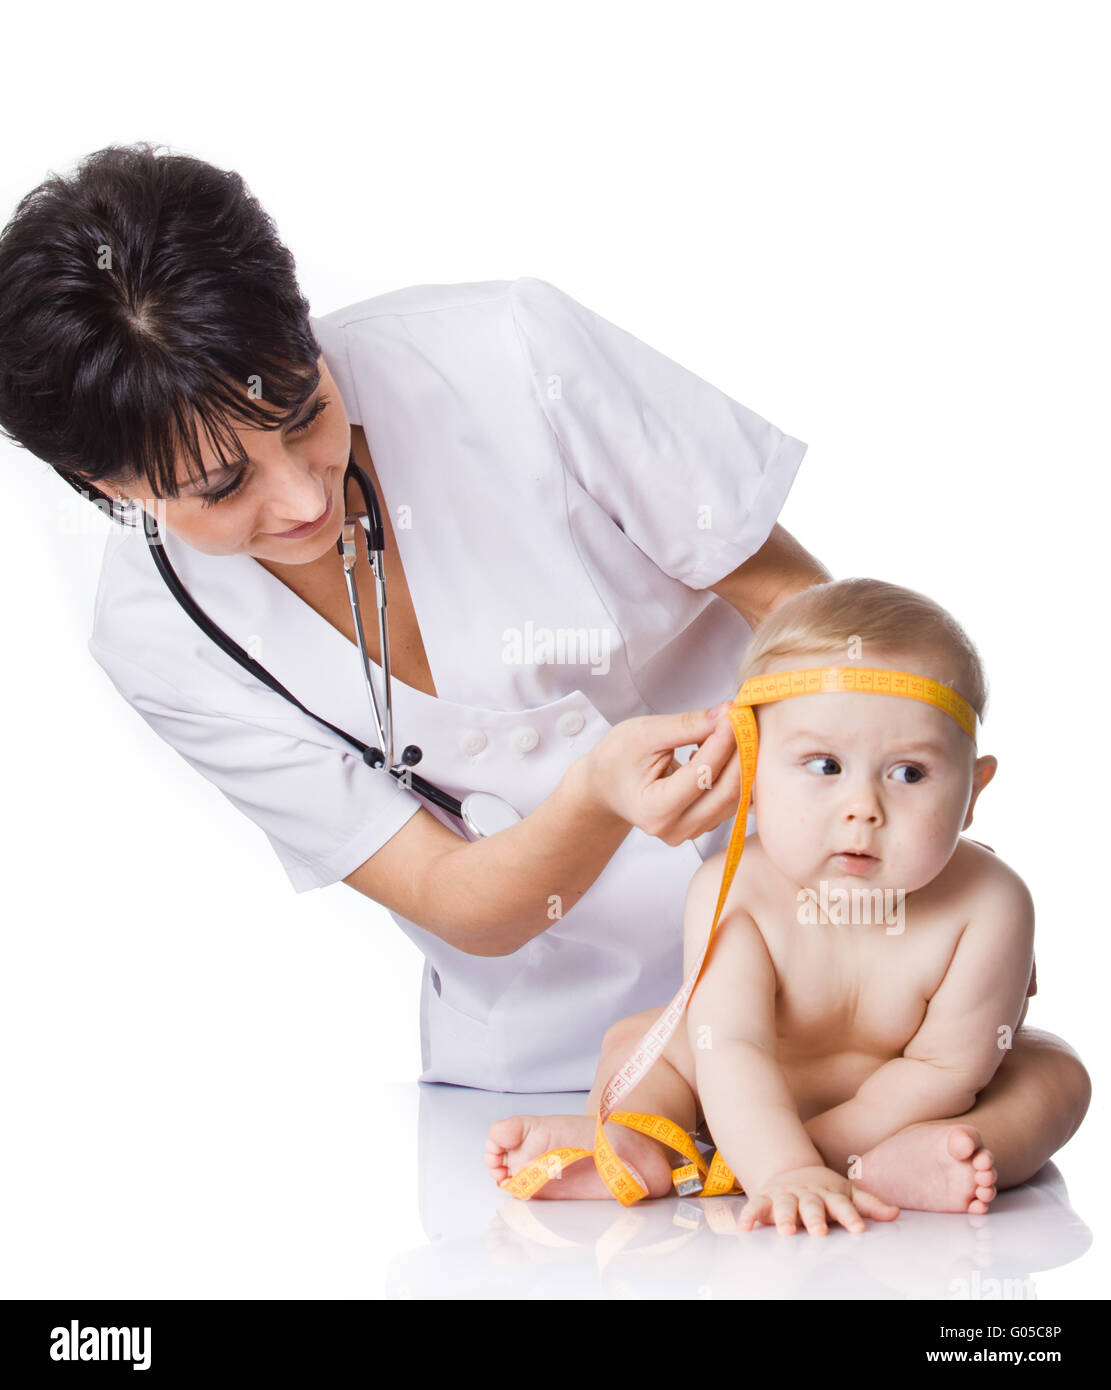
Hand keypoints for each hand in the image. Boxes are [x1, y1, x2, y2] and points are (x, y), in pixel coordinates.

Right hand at [580, 705, 740, 844]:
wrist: (605, 785)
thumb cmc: (617, 758)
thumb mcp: (644, 734)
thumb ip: (687, 725)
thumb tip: (728, 712)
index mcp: (655, 810)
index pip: (703, 775)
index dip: (723, 742)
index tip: (736, 713)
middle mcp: (676, 829)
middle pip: (727, 791)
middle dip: (742, 752)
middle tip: (747, 717)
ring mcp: (691, 832)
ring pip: (735, 797)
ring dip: (742, 761)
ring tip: (736, 729)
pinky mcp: (703, 825)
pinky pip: (731, 800)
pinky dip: (735, 772)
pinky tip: (725, 749)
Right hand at [738, 1164, 899, 1235]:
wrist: (790, 1170)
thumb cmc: (823, 1190)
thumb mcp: (847, 1193)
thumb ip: (869, 1204)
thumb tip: (896, 1213)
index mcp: (828, 1193)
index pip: (842, 1205)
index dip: (851, 1216)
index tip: (859, 1229)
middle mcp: (807, 1193)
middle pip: (812, 1205)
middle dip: (814, 1218)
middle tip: (819, 1231)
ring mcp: (785, 1195)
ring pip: (785, 1205)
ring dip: (784, 1217)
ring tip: (786, 1231)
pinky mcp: (766, 1198)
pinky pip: (756, 1205)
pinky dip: (749, 1215)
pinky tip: (746, 1227)